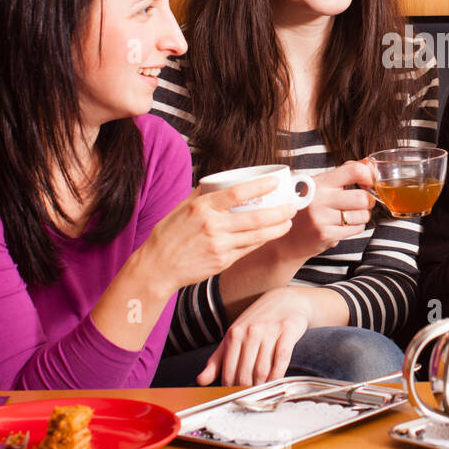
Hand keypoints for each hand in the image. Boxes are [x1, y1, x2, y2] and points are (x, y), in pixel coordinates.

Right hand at [142, 177, 294, 293]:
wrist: (157, 267)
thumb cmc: (168, 234)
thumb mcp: (182, 208)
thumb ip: (202, 195)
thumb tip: (219, 181)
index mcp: (202, 207)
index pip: (237, 193)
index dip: (260, 186)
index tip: (276, 182)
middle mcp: (212, 226)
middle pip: (255, 217)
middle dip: (279, 212)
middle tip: (292, 206)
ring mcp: (219, 246)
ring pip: (257, 235)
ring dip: (277, 228)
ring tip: (288, 221)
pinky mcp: (222, 262)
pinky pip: (249, 249)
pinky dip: (262, 240)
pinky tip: (271, 235)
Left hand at [197, 286, 313, 386]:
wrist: (285, 300)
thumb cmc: (257, 321)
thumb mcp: (234, 336)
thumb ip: (217, 359)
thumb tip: (200, 380)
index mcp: (234, 334)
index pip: (228, 372)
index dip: (231, 389)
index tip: (235, 396)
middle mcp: (250, 331)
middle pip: (245, 374)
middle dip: (247, 390)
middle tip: (250, 396)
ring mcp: (269, 331)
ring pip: (263, 370)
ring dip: (262, 385)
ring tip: (262, 390)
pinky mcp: (287, 331)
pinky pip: (281, 360)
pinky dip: (278, 375)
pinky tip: (276, 380)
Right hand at [279, 161, 374, 260]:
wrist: (286, 239)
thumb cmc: (307, 209)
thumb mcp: (320, 186)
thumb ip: (344, 172)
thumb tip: (369, 163)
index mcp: (318, 182)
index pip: (353, 171)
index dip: (369, 175)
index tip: (370, 182)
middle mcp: (319, 199)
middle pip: (363, 197)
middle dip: (368, 201)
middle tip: (362, 203)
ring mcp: (321, 218)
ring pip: (363, 215)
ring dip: (363, 216)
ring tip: (350, 215)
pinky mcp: (326, 236)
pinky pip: (357, 229)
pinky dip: (356, 227)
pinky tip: (343, 226)